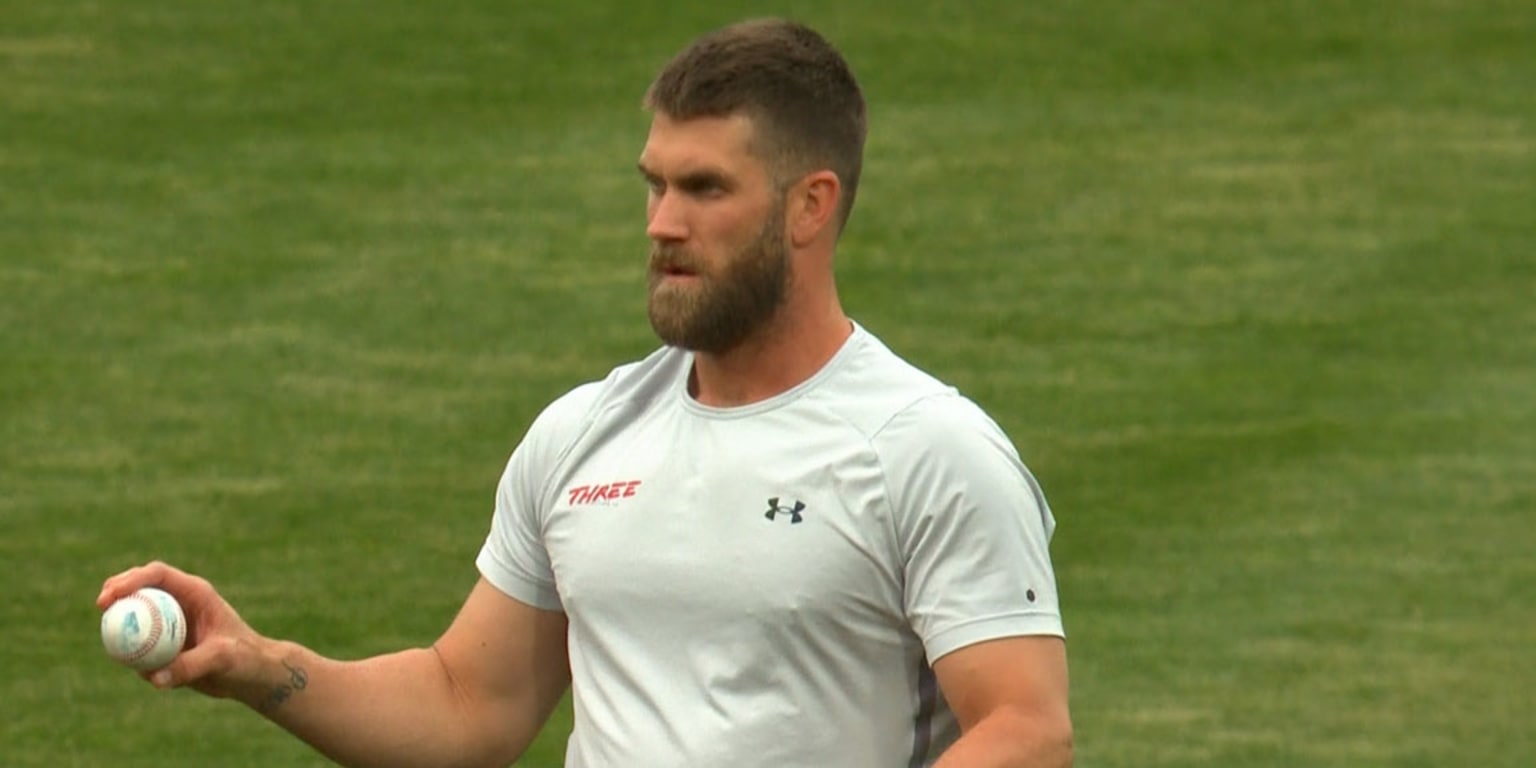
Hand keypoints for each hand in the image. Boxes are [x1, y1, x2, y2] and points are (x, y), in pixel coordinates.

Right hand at [97, 561, 264, 697]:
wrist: (252, 675)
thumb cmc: (244, 659)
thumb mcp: (221, 659)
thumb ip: (190, 666)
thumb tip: (153, 677)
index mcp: (196, 593)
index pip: (158, 574)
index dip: (130, 579)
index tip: (110, 596)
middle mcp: (181, 603)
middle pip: (141, 586)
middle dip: (117, 590)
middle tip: (100, 607)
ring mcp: (172, 622)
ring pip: (137, 613)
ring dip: (121, 621)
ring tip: (113, 641)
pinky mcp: (167, 642)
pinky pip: (141, 641)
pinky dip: (130, 648)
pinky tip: (134, 666)